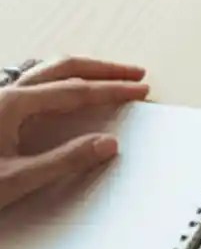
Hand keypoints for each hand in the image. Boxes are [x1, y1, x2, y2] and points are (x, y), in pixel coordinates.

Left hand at [0, 56, 148, 211]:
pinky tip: (59, 89)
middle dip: (102, 69)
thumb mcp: (14, 180)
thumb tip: (106, 144)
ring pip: (44, 69)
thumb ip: (63, 160)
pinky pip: (29, 80)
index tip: (139, 89)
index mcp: (13, 103)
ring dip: (79, 69)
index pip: (76, 90)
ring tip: (103, 74)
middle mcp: (3, 92)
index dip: (112, 90)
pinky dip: (56, 78)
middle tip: (133, 74)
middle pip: (63, 67)